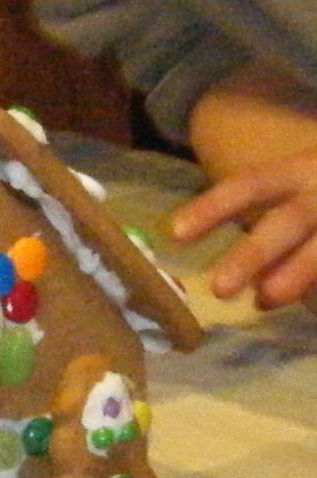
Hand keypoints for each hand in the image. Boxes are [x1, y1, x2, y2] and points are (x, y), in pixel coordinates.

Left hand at [171, 149, 316, 309]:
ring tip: (264, 301)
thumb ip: (266, 224)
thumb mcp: (300, 187)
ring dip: (296, 272)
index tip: (174, 233)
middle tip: (218, 289)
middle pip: (287, 220)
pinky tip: (313, 307)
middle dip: (253, 254)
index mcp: (300, 169)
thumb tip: (215, 264)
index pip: (250, 185)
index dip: (213, 207)